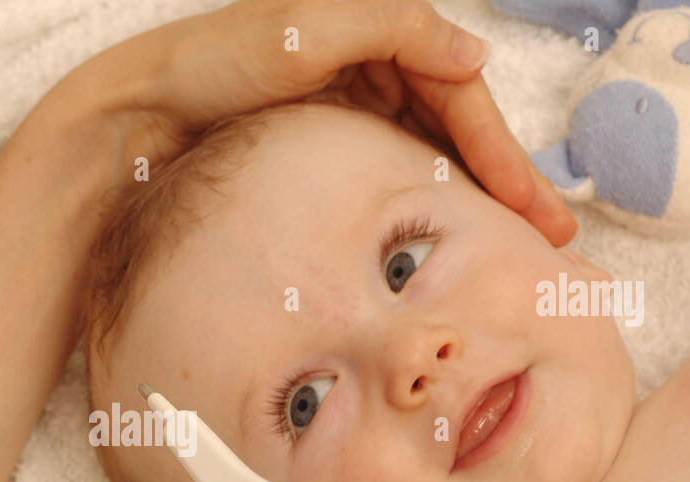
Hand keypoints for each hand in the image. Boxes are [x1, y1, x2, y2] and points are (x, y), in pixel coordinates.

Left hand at [61, 0, 575, 245]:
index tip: (529, 205)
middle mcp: (370, 67)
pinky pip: (393, 169)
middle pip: (457, 126)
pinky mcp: (326, 143)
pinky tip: (448, 232)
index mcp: (375, 32)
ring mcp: (349, 108)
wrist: (140, 117)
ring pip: (432, 152)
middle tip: (549, 237)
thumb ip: (393, 29)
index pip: (459, 92)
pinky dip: (426, 198)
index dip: (500, 149)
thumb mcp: (302, 28)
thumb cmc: (213, 64)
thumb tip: (472, 54)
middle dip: (504, 180)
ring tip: (514, 245)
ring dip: (474, 195)